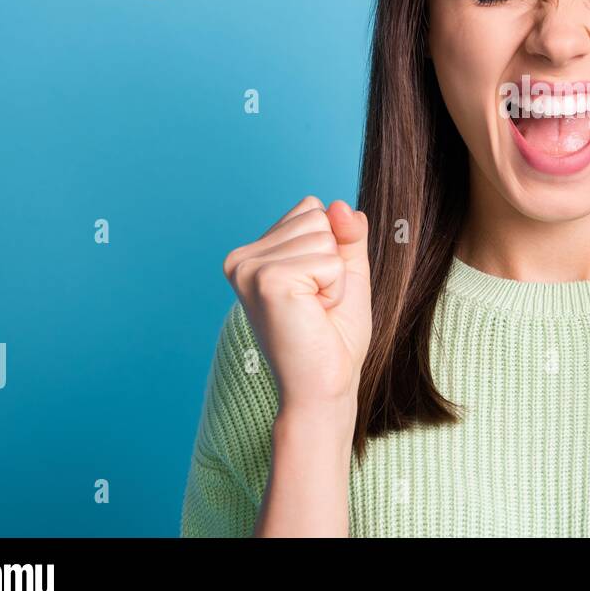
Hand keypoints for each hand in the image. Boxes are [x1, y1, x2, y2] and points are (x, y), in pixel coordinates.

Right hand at [222, 196, 372, 413]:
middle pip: (317, 216)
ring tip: (314, 310)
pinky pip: (330, 261)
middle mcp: (242, 258)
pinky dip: (335, 288)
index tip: (315, 289)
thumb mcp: (346, 271)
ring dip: (334, 277)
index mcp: (252, 254)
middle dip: (332, 260)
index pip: (310, 208)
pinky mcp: (268, 280)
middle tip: (316, 304)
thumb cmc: (332, 335)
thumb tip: (340, 204)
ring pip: (325, 235)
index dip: (330, 248)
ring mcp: (251, 268)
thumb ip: (347, 233)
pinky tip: (314, 314)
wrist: (324, 385)